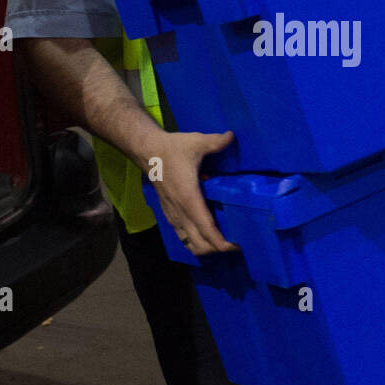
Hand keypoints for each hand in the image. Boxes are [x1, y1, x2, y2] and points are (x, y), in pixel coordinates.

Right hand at [143, 130, 238, 256]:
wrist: (147, 151)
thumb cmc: (173, 148)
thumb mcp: (196, 142)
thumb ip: (216, 141)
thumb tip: (232, 136)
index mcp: (189, 198)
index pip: (206, 229)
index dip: (221, 242)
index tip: (236, 245)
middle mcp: (180, 211)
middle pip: (199, 243)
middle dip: (218, 249)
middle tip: (237, 244)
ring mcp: (173, 215)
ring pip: (190, 243)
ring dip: (206, 248)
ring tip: (224, 243)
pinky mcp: (169, 214)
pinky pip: (183, 236)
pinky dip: (196, 242)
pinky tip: (207, 237)